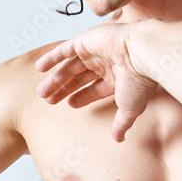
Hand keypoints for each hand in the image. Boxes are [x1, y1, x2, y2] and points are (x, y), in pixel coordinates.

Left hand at [35, 22, 158, 142]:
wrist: (142, 54)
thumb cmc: (139, 81)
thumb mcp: (129, 108)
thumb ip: (121, 124)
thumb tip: (119, 140)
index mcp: (116, 78)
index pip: (94, 90)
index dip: (81, 97)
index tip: (69, 104)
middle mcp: (105, 64)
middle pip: (78, 79)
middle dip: (64, 90)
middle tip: (48, 101)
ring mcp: (95, 51)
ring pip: (69, 67)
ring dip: (55, 79)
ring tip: (41, 92)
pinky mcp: (85, 40)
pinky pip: (64, 49)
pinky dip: (52, 58)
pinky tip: (39, 68)